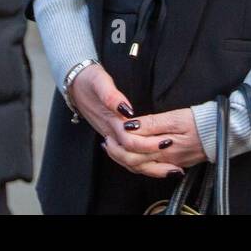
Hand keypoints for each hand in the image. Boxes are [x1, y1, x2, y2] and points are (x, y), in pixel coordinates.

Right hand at [69, 66, 186, 177]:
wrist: (74, 83)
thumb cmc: (88, 81)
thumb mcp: (99, 81)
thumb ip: (111, 95)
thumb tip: (126, 109)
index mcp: (110, 121)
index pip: (130, 141)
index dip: (148, 144)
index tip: (167, 141)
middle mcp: (110, 133)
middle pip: (131, 158)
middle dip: (153, 161)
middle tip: (176, 161)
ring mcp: (110, 136)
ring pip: (129, 162)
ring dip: (151, 168)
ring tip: (172, 169)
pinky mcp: (112, 136)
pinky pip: (127, 156)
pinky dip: (142, 163)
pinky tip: (156, 163)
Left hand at [104, 106, 203, 177]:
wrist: (225, 131)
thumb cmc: (201, 121)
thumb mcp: (175, 117)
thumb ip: (151, 124)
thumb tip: (129, 126)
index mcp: (163, 148)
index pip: (133, 150)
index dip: (120, 141)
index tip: (112, 129)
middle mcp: (165, 160)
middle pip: (134, 163)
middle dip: (118, 154)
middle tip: (107, 141)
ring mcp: (171, 163)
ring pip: (142, 167)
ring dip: (126, 158)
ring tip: (114, 147)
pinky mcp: (176, 162)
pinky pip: (152, 167)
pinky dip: (139, 161)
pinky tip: (135, 153)